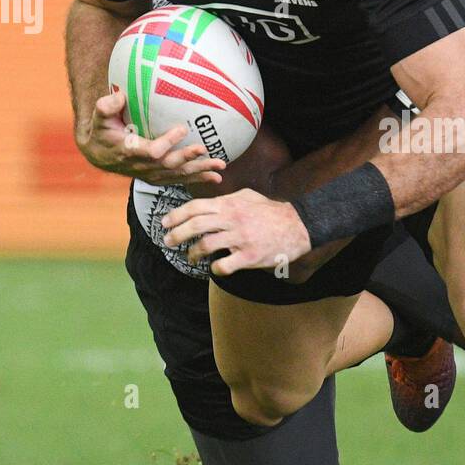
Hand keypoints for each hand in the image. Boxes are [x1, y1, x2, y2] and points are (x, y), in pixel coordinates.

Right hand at [76, 88, 223, 185]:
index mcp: (131, 151)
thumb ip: (106, 106)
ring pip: (178, 175)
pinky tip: (215, 176)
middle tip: (206, 150)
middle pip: (170, 165)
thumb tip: (120, 95)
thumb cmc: (103, 131)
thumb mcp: (99, 117)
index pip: (152, 151)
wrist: (100, 155)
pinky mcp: (158, 178)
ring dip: (200, 171)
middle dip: (189, 158)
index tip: (183, 129)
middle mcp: (143, 166)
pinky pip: (179, 180)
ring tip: (220, 167)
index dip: (167, 142)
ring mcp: (151, 174)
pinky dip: (198, 178)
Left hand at [161, 188, 311, 276]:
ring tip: (190, 257)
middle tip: (168, 242)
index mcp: (230, 204)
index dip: (176, 215)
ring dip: (192, 253)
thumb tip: (208, 202)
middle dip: (176, 235)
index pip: (196, 207)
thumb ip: (227, 198)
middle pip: (195, 226)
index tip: (165, 223)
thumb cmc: (272, 211)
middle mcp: (233, 219)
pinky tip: (214, 268)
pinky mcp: (249, 256)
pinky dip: (215, 268)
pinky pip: (224, 265)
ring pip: (205, 245)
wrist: (298, 226)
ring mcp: (241, 238)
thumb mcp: (249, 196)